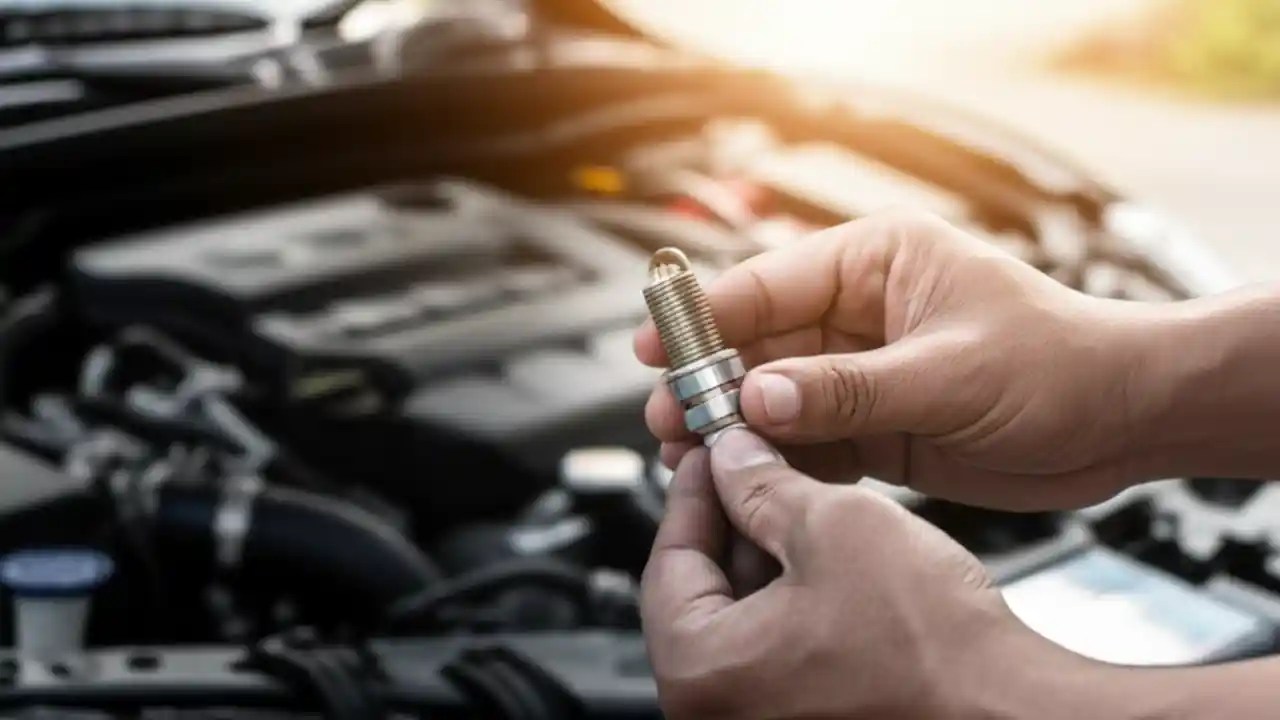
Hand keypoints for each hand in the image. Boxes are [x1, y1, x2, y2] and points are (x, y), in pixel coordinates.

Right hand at [637, 210, 1161, 510]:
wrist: (1123, 420)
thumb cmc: (1061, 364)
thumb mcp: (949, 373)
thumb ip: (850, 390)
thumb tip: (760, 397)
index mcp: (875, 262)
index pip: (767, 284)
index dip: (705, 318)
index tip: (654, 348)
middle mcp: (859, 312)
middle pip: (759, 344)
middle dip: (710, 382)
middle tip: (668, 419)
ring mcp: (863, 371)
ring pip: (774, 396)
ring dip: (734, 425)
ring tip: (689, 455)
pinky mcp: (874, 423)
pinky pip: (806, 439)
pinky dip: (776, 459)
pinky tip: (743, 478)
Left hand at [642, 429, 1097, 718]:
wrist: (1017, 715)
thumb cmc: (935, 649)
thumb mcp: (835, 526)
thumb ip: (762, 485)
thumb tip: (731, 459)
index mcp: (703, 672)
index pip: (668, 559)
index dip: (693, 490)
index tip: (709, 452)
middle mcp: (718, 715)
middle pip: (703, 593)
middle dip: (733, 523)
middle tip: (754, 468)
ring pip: (744, 623)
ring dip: (767, 561)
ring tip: (800, 505)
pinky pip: (781, 656)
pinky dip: (795, 605)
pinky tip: (828, 563)